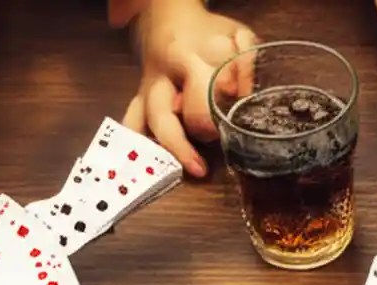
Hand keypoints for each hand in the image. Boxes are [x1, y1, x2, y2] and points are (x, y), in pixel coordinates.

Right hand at [121, 0, 257, 177]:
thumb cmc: (208, 31)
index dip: (214, 112)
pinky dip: (135, 144)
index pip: (197, 93)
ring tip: (169, 175)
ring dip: (153, 151)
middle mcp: (160, 78)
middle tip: (200, 169)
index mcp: (185, 59)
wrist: (167, 15)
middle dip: (179, 145)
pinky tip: (140, 168)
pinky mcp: (140, 98)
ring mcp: (146, 89)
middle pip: (161, 117)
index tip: (231, 126)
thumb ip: (245, 62)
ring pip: (140, 122)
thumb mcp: (236, 36)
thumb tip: (243, 94)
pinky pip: (131, 121)